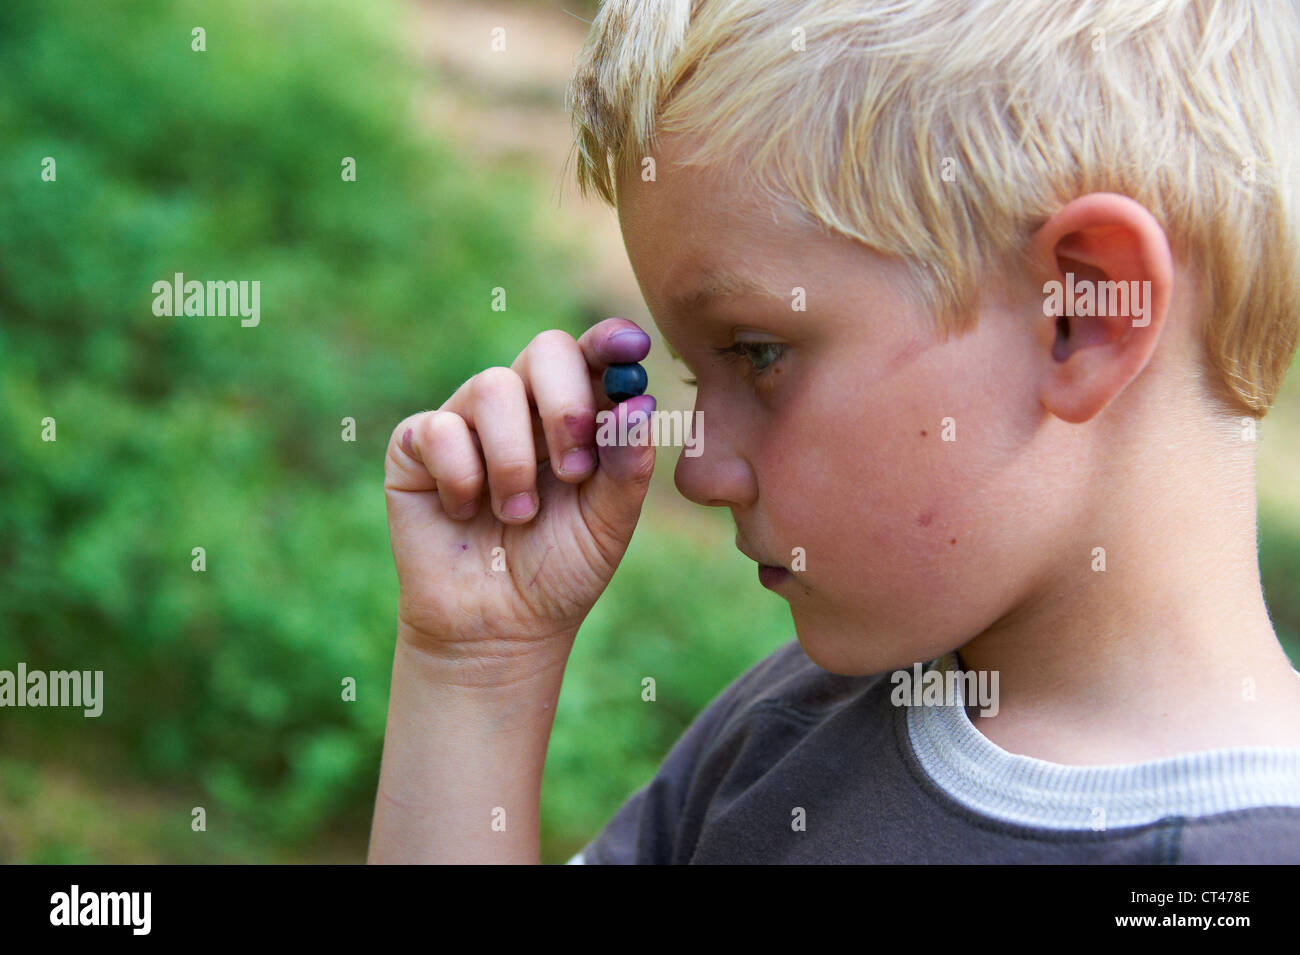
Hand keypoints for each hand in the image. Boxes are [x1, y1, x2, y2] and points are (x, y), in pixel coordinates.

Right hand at [383, 318, 656, 675]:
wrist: (498, 627)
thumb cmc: (559, 571)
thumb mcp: (609, 523)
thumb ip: (628, 466)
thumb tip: (638, 404)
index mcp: (578, 415)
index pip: (595, 355)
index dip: (611, 341)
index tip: (631, 349)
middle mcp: (525, 406)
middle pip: (546, 349)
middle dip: (565, 404)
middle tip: (574, 469)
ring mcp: (469, 420)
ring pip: (493, 387)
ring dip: (513, 462)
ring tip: (517, 516)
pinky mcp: (417, 445)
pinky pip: (440, 429)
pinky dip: (462, 478)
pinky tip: (466, 513)